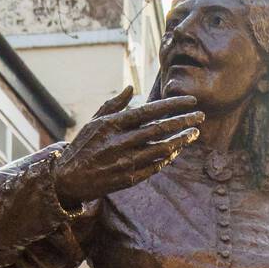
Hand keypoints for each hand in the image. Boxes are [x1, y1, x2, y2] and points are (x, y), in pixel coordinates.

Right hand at [52, 86, 204, 208]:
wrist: (69, 178)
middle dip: (183, 122)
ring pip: (161, 150)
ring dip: (180, 141)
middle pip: (160, 130)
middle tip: (200, 116)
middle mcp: (121, 142)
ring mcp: (125, 162)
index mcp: (113, 124)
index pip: (149, 111)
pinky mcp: (128, 179)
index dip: (173, 105)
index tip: (190, 101)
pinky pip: (154, 167)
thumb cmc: (83, 146)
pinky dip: (167, 158)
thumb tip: (132, 88)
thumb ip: (114, 104)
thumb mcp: (94, 121)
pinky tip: (176, 150)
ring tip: (193, 134)